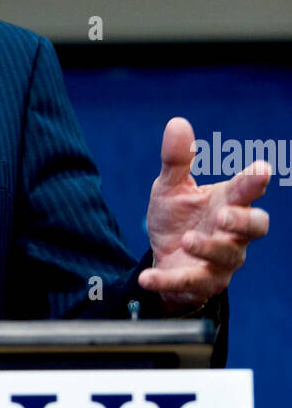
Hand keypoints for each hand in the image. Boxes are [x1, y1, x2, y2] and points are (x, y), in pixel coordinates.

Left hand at [138, 117, 269, 309]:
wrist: (162, 258)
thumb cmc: (177, 219)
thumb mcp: (171, 188)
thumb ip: (177, 161)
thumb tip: (177, 123)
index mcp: (229, 203)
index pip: (248, 191)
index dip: (255, 181)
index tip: (260, 170)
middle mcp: (232, 233)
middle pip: (256, 226)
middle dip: (243, 221)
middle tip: (224, 214)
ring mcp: (220, 261)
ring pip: (228, 257)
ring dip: (209, 247)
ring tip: (186, 239)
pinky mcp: (201, 284)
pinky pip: (189, 284)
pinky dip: (168, 281)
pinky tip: (147, 278)